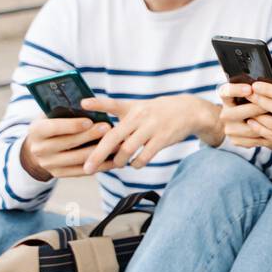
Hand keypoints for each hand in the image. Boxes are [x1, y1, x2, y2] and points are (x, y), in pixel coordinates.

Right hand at [20, 116, 114, 180]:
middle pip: (69, 143)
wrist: (40, 147)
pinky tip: (114, 159)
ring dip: (99, 152)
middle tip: (109, 129)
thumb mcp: (52, 114)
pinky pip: (82, 171)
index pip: (53, 127)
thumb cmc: (53, 124)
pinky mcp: (59, 174)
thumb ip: (65, 111)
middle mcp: (39, 149)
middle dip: (91, 136)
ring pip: (78, 159)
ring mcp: (48, 164)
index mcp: (36, 130)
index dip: (72, 125)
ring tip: (117, 144)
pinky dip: (100, 166)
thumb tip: (89, 106)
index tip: (90, 121)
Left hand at [80, 94, 219, 172]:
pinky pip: (145, 156)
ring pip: (128, 149)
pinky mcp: (163, 138)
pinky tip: (135, 164)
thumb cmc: (158, 112)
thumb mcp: (140, 106)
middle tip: (87, 168)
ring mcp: (151, 127)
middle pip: (114, 137)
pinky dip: (137, 164)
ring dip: (119, 161)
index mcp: (131, 107)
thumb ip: (122, 117)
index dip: (97, 104)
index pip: (112, 104)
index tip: (83, 104)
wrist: (189, 111)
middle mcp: (139, 116)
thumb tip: (102, 138)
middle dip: (98, 154)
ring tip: (117, 164)